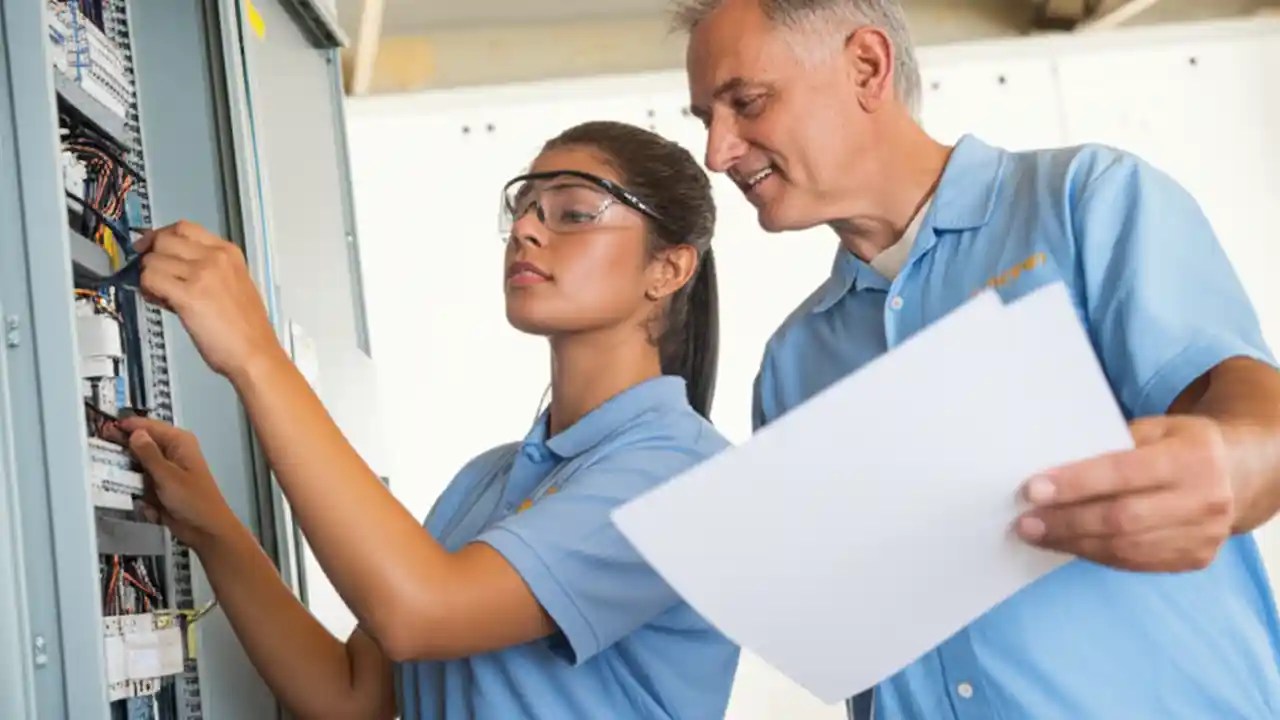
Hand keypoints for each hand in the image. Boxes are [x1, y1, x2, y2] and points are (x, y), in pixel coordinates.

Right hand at [112, 416, 240, 550]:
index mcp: (179, 442)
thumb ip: (148, 454)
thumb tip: (136, 433)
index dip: (127, 426)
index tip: (106, 428)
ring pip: (139, 467)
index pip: (149, 426)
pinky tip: (152, 506)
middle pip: (141, 445)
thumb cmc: (193, 501)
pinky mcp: (161, 486)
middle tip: (110, 459)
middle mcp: (173, 452)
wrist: (205, 529)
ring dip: (135, 479)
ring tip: (140, 492)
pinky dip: (143, 494)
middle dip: (126, 455)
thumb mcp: (167, 475)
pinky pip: (143, 484)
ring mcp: (166, 470)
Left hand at [136, 221, 284, 380]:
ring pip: (152, 259)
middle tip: (151, 274)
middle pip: (163, 238)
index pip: (184, 227)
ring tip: (160, 294)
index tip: (153, 248)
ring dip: (148, 276)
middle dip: (150, 256)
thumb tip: (172, 267)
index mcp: (229, 252)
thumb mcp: (234, 285)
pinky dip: (147, 290)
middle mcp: (215, 257)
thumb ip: (206, 270)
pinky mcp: (188, 294)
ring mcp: (202, 274)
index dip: (162, 236)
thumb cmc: (246, 329)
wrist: (255, 353)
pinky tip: (160, 301)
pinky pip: (150, 279)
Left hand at [1015, 416, 1236, 571]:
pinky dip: (1097, 555)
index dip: (1075, 484)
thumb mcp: (1155, 428)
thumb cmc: (1180, 445)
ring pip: (1127, 547)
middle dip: (1067, 521)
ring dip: (1075, 543)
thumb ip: (1112, 443)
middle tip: (1025, 522)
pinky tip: (1069, 545)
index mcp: (1191, 457)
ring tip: (1038, 535)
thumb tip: (1051, 465)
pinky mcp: (1195, 558)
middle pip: (1122, 518)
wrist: (1239, 474)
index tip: (1033, 490)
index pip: (1122, 472)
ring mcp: (1204, 534)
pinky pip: (1136, 562)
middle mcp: (1204, 499)